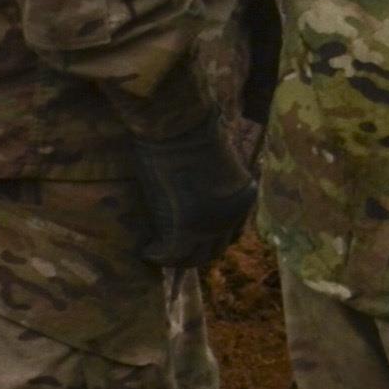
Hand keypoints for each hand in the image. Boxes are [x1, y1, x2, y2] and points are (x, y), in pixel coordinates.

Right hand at [119, 121, 258, 270]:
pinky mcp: (185, 230)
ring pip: (192, 257)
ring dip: (173, 259)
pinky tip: (144, 251)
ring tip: (155, 254)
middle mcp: (233, 217)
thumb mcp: (212, 163)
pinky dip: (156, 255)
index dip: (211, 240)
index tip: (195, 242)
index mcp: (244, 199)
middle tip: (171, 254)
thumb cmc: (192, 134)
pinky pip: (169, 254)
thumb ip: (211, 184)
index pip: (232, 234)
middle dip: (193, 254)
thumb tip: (195, 193)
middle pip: (214, 250)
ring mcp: (211, 226)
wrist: (181, 128)